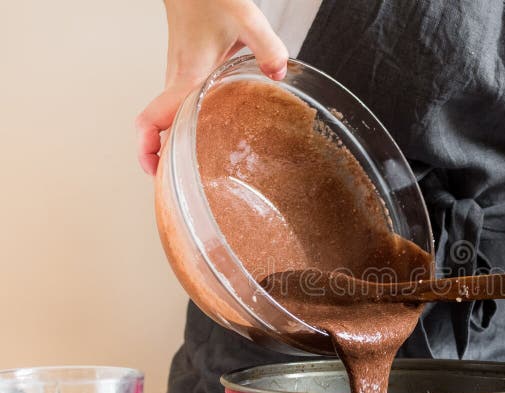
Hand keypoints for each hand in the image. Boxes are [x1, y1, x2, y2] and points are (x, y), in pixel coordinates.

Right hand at [136, 0, 288, 175]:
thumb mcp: (244, 16)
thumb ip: (266, 46)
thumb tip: (279, 73)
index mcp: (187, 76)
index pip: (153, 120)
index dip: (147, 150)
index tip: (154, 172)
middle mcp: (178, 79)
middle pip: (158, 130)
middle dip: (161, 160)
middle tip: (176, 185)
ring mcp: (180, 76)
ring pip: (167, 120)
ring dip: (171, 144)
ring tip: (191, 170)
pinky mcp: (187, 70)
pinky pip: (178, 107)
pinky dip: (181, 127)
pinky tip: (207, 134)